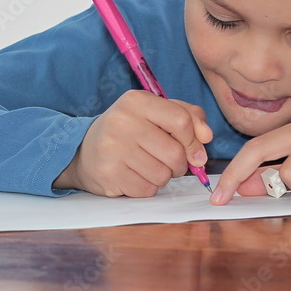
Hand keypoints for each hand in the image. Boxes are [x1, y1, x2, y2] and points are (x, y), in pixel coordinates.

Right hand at [54, 90, 212, 197]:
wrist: (84, 151)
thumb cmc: (129, 130)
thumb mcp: (155, 113)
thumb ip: (188, 116)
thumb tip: (207, 137)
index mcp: (136, 100)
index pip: (181, 120)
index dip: (194, 140)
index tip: (194, 150)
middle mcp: (122, 121)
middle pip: (175, 152)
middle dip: (180, 163)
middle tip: (169, 162)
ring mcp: (113, 149)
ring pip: (163, 174)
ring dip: (163, 176)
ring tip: (148, 166)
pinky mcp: (109, 174)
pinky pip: (147, 189)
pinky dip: (148, 187)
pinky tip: (134, 176)